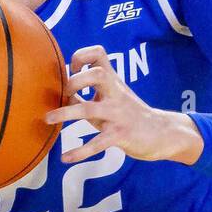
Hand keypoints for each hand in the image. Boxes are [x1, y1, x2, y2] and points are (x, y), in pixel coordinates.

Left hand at [44, 45, 203, 165]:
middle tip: (65, 93)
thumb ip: (87, 97)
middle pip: (97, 74)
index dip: (81, 56)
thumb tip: (60, 95)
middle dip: (75, 81)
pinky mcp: (121, 135)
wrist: (163, 133)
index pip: (98, 53)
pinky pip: (97, 144)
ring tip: (48, 119)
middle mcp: (116, 94)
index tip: (72, 69)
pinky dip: (80, 152)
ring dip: (65, 113)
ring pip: (90, 109)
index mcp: (113, 81)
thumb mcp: (110, 100)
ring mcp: (119, 114)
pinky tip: (65, 158)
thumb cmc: (130, 114)